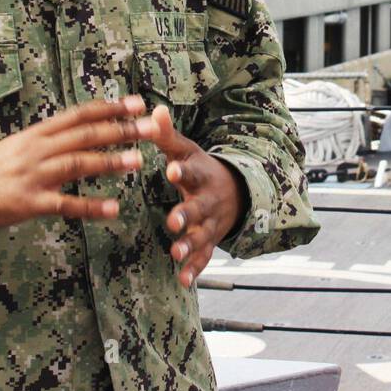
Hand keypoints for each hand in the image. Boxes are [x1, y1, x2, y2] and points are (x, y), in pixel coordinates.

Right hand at [0, 95, 154, 227]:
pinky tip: (113, 209)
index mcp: (38, 133)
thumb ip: (53, 136)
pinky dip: (91, 207)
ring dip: (110, 162)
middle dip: (121, 130)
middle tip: (152, 128)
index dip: (111, 108)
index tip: (138, 103)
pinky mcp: (30, 202)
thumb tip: (87, 124)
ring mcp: (34, 175)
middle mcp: (38, 149)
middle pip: (85, 135)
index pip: (80, 114)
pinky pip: (65, 204)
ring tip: (139, 161)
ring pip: (78, 164)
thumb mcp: (23, 143)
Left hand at [148, 105, 247, 287]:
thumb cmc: (200, 169)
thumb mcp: (187, 150)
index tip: (171, 170)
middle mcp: (209, 199)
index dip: (183, 170)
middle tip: (173, 221)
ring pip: (202, 235)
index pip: (192, 170)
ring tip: (176, 254)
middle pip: (199, 207)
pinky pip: (205, 256)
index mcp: (201, 174)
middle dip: (187, 214)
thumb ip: (168, 136)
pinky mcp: (210, 241)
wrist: (236, 192)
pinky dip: (195, 269)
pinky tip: (184, 281)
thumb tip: (153, 110)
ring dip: (189, 244)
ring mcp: (211, 222)